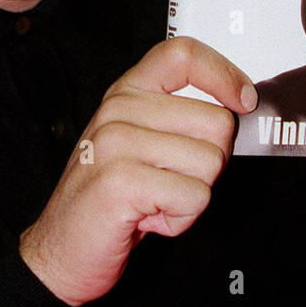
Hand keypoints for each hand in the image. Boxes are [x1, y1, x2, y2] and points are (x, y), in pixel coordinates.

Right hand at [19, 37, 254, 305]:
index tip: (244, 100)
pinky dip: (181, 218)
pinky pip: (194, 196)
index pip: (183, 55)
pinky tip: (148, 219)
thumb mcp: (140, 143)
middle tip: (171, 181)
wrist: (61, 252)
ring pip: (210, 162)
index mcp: (126, 93)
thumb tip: (239, 107)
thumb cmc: (110, 200)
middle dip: (210, 162)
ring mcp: (116, 143)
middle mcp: (118, 109)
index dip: (224, 73)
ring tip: (156, 200)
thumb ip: (178, 119)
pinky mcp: (120, 181)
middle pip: (216, 120)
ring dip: (193, 195)